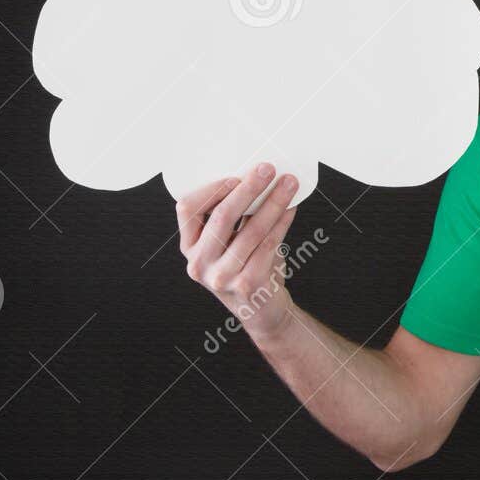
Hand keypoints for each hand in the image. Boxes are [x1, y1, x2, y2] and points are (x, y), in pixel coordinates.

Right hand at [178, 163, 299, 338]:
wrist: (263, 311)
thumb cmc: (247, 268)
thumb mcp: (229, 245)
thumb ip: (233, 219)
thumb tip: (257, 176)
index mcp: (189, 247)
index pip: (187, 209)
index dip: (212, 189)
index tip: (237, 174)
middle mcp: (199, 263)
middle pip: (221, 216)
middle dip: (248, 188)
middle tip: (268, 168)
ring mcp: (221, 277)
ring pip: (250, 230)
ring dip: (273, 202)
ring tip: (289, 184)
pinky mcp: (247, 285)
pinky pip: (269, 245)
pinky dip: (282, 222)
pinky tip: (292, 208)